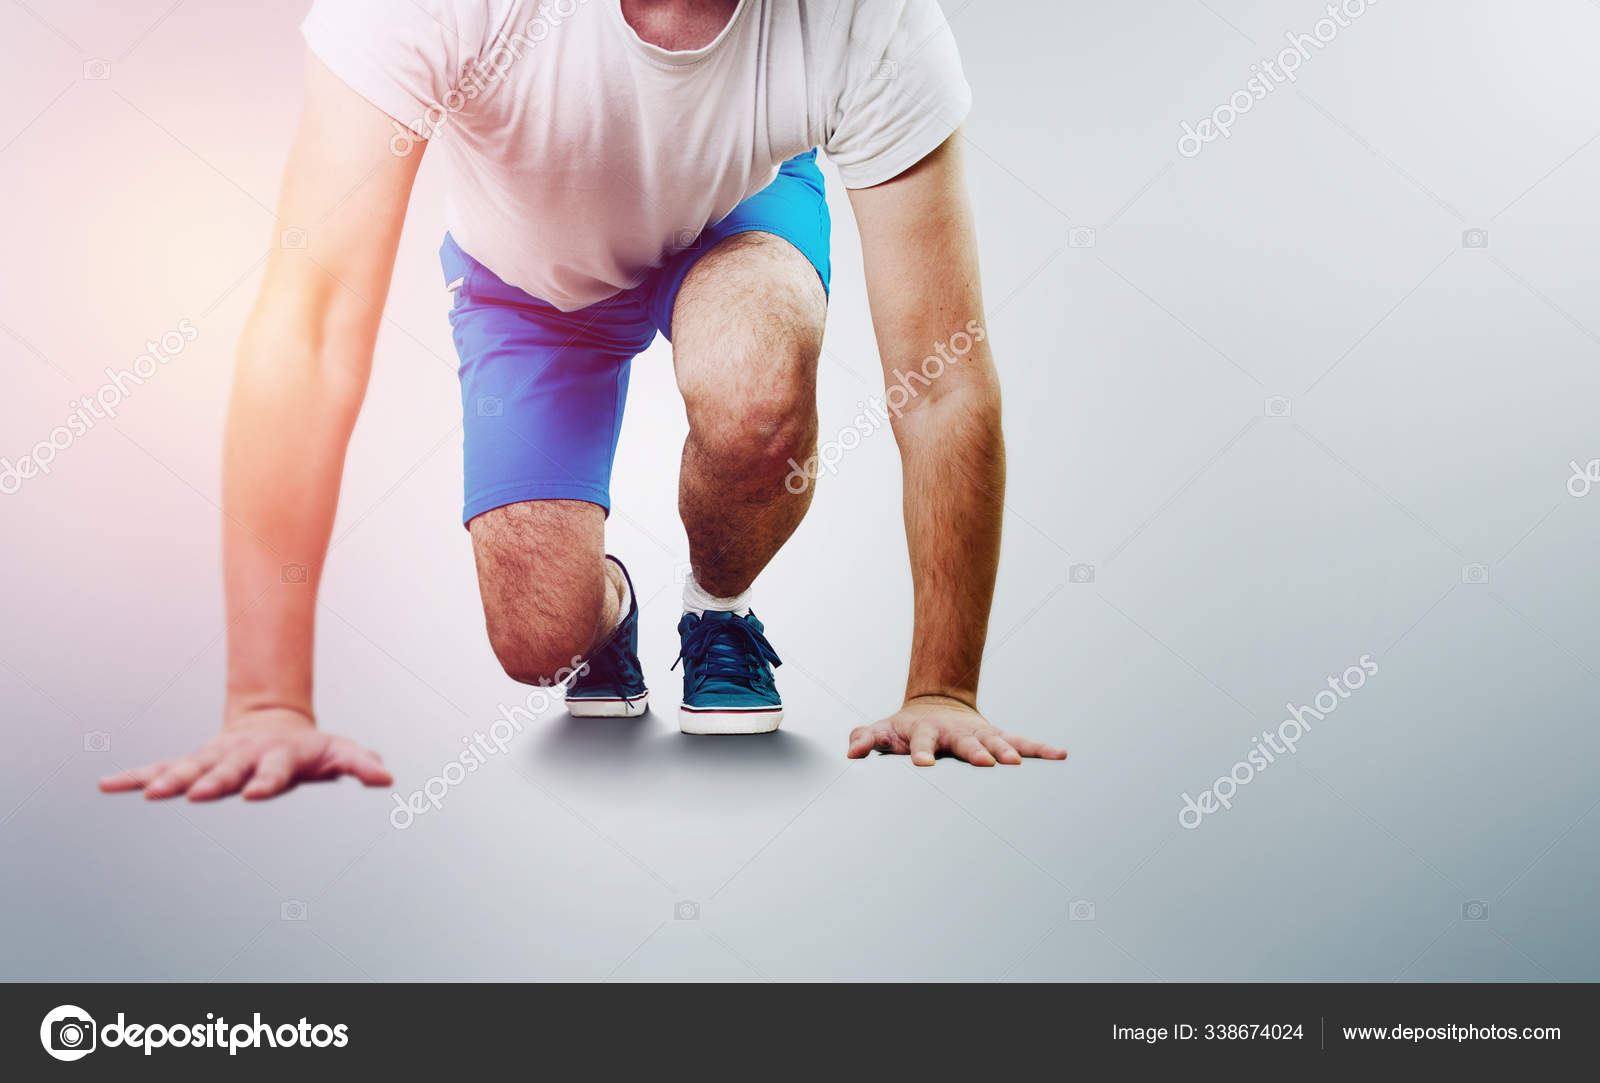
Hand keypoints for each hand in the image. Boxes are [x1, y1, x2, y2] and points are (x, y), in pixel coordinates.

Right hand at [98, 707, 391, 800]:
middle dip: (210, 783)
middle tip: (192, 796)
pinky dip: (135, 777)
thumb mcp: (340, 753)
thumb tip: (386, 777)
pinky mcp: (192, 763)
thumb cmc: (311, 750)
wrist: (275, 724)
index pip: (274, 772)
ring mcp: (215, 759)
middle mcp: (242, 757)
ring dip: (168, 780)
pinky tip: (107, 785)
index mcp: (279, 757)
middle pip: (226, 771)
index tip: (254, 794)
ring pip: (189, 769)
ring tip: (147, 793)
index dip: (266, 782)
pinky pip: (160, 768)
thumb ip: (360, 764)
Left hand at [847, 695, 1067, 765]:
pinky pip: (1021, 742)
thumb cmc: (903, 728)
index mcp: (925, 732)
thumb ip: (864, 739)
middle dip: (976, 753)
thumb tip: (851, 752)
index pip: (922, 741)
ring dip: (1008, 752)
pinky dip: (1041, 749)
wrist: (934, 705)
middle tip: (986, 764)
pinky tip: (1061, 755)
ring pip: (996, 742)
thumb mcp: (881, 730)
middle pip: (965, 743)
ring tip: (1021, 763)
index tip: (923, 765)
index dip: (922, 752)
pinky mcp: (996, 738)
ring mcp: (978, 735)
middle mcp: (955, 732)